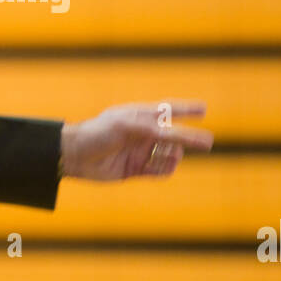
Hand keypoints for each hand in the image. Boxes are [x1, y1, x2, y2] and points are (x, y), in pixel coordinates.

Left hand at [59, 99, 213, 180]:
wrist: (75, 155)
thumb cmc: (100, 133)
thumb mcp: (131, 127)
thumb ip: (159, 132)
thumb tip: (182, 140)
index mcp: (141, 115)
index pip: (169, 109)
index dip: (187, 109)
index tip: (204, 108)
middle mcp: (143, 133)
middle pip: (174, 136)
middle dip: (188, 139)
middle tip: (205, 142)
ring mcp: (140, 152)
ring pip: (169, 155)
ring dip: (173, 156)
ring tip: (168, 155)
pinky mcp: (135, 170)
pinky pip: (158, 171)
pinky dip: (164, 170)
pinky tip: (162, 168)